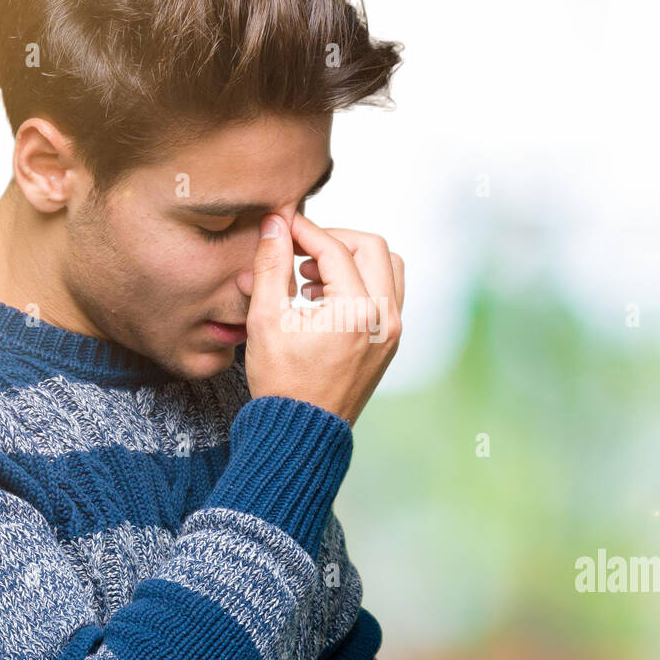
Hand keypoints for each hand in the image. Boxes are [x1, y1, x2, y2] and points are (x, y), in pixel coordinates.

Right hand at [244, 211, 403, 425]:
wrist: (302, 434)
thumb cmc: (282, 384)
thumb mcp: (267, 319)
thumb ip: (271, 265)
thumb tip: (275, 225)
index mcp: (358, 312)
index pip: (334, 248)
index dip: (305, 231)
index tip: (282, 227)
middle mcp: (385, 319)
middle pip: (372, 247)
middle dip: (335, 239)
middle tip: (301, 249)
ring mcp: (392, 332)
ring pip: (387, 268)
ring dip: (352, 260)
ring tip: (310, 277)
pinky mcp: (389, 343)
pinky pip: (386, 295)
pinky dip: (360, 284)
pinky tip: (322, 298)